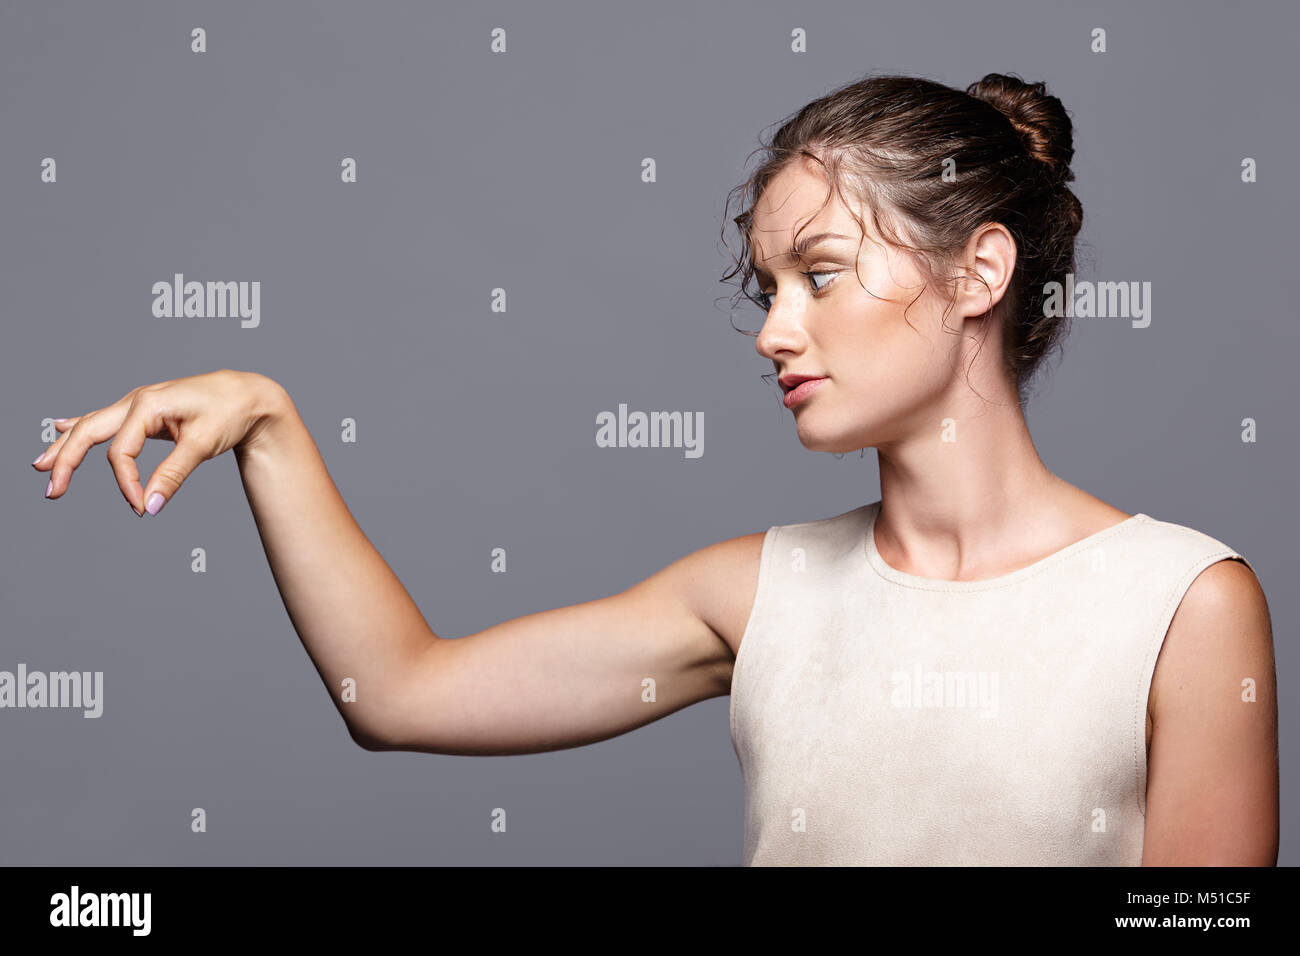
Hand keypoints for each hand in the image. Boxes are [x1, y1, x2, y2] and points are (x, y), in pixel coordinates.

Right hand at [32, 369, 284, 514]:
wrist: (249, 394)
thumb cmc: (230, 412)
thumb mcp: (203, 444)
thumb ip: (174, 475)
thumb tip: (151, 505)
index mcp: (148, 405)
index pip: (121, 453)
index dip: (127, 484)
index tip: (142, 507)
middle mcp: (137, 400)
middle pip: (90, 432)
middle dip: (67, 461)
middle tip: (52, 490)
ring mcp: (139, 403)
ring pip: (93, 424)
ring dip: (67, 444)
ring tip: (41, 464)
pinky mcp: (146, 410)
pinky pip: (107, 420)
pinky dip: (83, 426)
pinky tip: (62, 427)